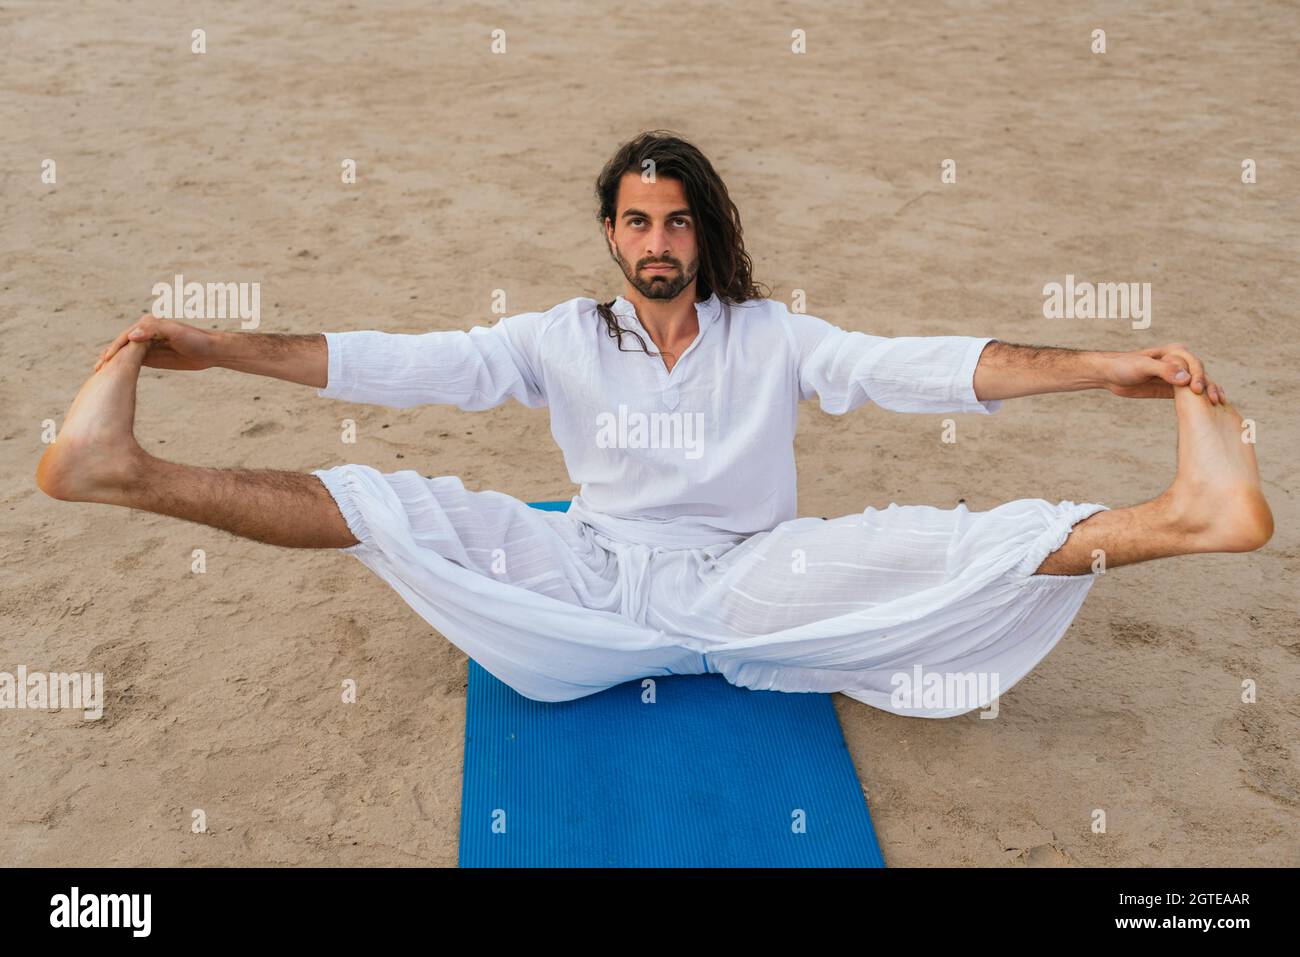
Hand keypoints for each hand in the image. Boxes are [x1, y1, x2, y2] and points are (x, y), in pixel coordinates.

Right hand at [94, 314, 217, 371]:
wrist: (211, 351)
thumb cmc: (196, 339)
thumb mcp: (176, 332)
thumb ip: (154, 330)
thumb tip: (131, 336)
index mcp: (148, 324)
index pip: (126, 337)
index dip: (115, 349)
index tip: (105, 360)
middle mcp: (145, 333)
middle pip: (122, 345)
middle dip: (109, 357)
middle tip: (97, 370)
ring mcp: (147, 345)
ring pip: (125, 354)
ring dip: (113, 363)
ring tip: (100, 375)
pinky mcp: (152, 357)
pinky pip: (134, 361)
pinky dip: (123, 367)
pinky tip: (114, 377)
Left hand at [1102, 343, 1224, 403]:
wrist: (1110, 375)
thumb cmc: (1124, 366)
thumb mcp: (1142, 366)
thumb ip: (1163, 370)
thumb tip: (1185, 379)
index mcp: (1175, 352)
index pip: (1194, 364)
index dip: (1198, 376)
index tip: (1196, 389)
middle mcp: (1180, 363)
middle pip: (1200, 374)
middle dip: (1208, 386)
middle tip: (1214, 400)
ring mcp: (1177, 377)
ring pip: (1199, 384)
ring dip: (1209, 393)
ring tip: (1218, 403)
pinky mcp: (1172, 389)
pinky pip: (1190, 394)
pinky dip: (1200, 400)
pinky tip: (1210, 408)